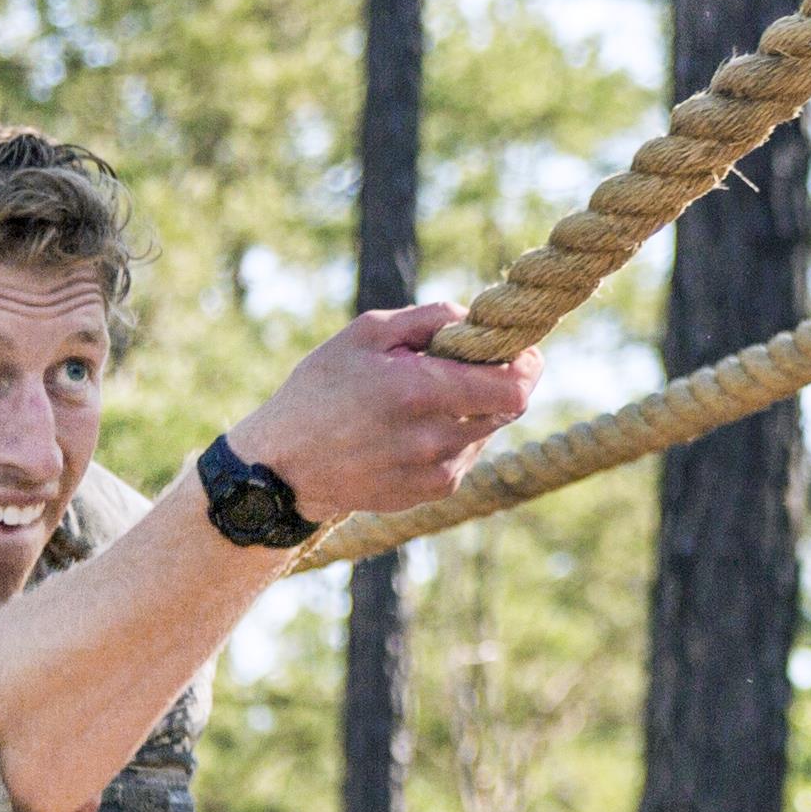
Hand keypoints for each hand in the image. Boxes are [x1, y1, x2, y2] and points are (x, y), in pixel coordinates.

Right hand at [222, 302, 541, 520]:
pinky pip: (464, 456)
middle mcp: (435, 437)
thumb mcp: (365, 334)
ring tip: (424, 399)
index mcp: (421, 391)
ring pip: (486, 432)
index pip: (514, 387)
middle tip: (467, 365)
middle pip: (508, 409)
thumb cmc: (318, 391)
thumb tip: (475, 318)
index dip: (528, 364)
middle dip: (497, 381)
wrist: (282, 470)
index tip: (520, 349)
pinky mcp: (429, 493)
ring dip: (473, 409)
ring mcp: (435, 471)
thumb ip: (430, 318)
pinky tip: (412, 428)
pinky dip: (453, 436)